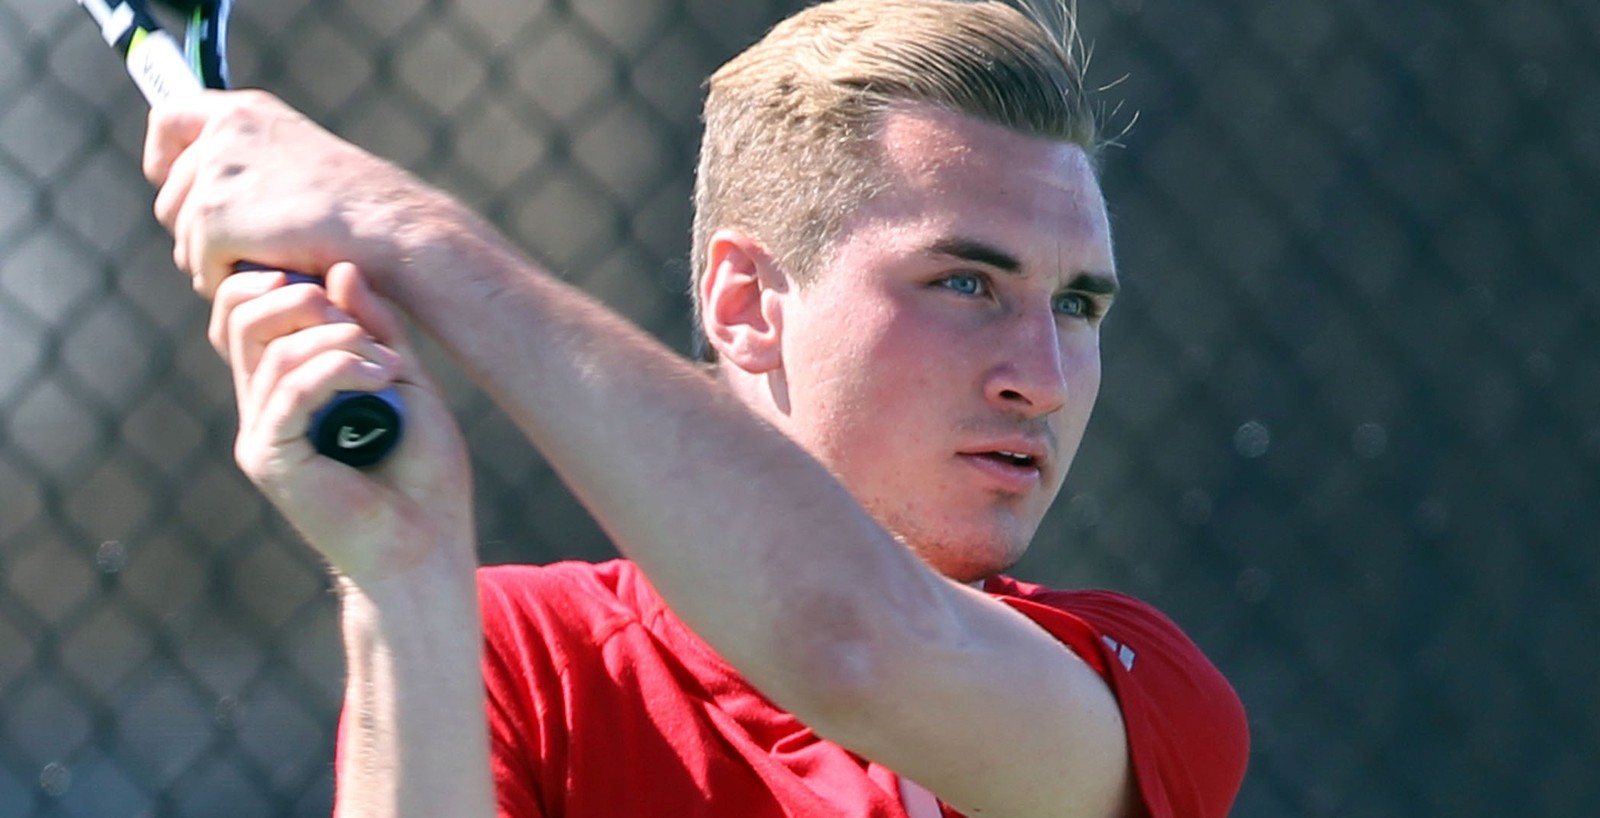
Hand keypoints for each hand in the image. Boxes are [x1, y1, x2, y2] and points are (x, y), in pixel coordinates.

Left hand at [145, 90, 446, 298]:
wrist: (388, 228)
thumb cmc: (361, 208)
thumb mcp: (301, 164)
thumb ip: (252, 165)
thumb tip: (203, 195)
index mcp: (244, 113)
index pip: (169, 120)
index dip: (165, 157)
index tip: (172, 181)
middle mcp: (222, 134)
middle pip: (172, 195)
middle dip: (199, 230)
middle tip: (248, 249)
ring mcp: (214, 176)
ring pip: (183, 235)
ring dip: (217, 259)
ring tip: (271, 261)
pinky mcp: (212, 218)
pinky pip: (201, 267)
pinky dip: (231, 281)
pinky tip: (272, 276)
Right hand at [212, 261, 472, 583]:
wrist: (427, 542)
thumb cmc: (423, 470)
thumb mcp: (406, 379)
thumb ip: (375, 328)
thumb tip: (339, 268)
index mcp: (286, 380)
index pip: (248, 305)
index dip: (287, 278)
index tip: (347, 291)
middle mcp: (262, 402)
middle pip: (242, 314)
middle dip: (306, 300)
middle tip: (366, 330)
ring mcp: (261, 430)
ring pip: (274, 348)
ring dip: (342, 341)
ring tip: (390, 368)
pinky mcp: (271, 458)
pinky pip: (288, 388)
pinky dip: (339, 369)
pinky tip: (381, 379)